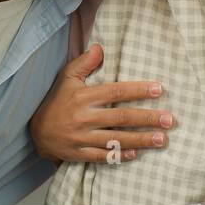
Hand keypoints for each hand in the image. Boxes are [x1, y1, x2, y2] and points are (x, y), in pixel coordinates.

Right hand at [29, 44, 174, 163]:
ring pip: (116, 140)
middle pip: (120, 118)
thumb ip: (84, 63)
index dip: (138, 90)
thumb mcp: (66, 78)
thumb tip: (100, 47)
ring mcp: (81, 138)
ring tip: (162, 139)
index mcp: (83, 97)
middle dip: (147, 119)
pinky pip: (103, 157)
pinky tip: (137, 154)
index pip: (115, 92)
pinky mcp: (79, 154)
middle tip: (169, 120)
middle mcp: (84, 118)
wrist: (34, 132)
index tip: (159, 89)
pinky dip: (120, 156)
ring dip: (141, 140)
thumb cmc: (55, 101)